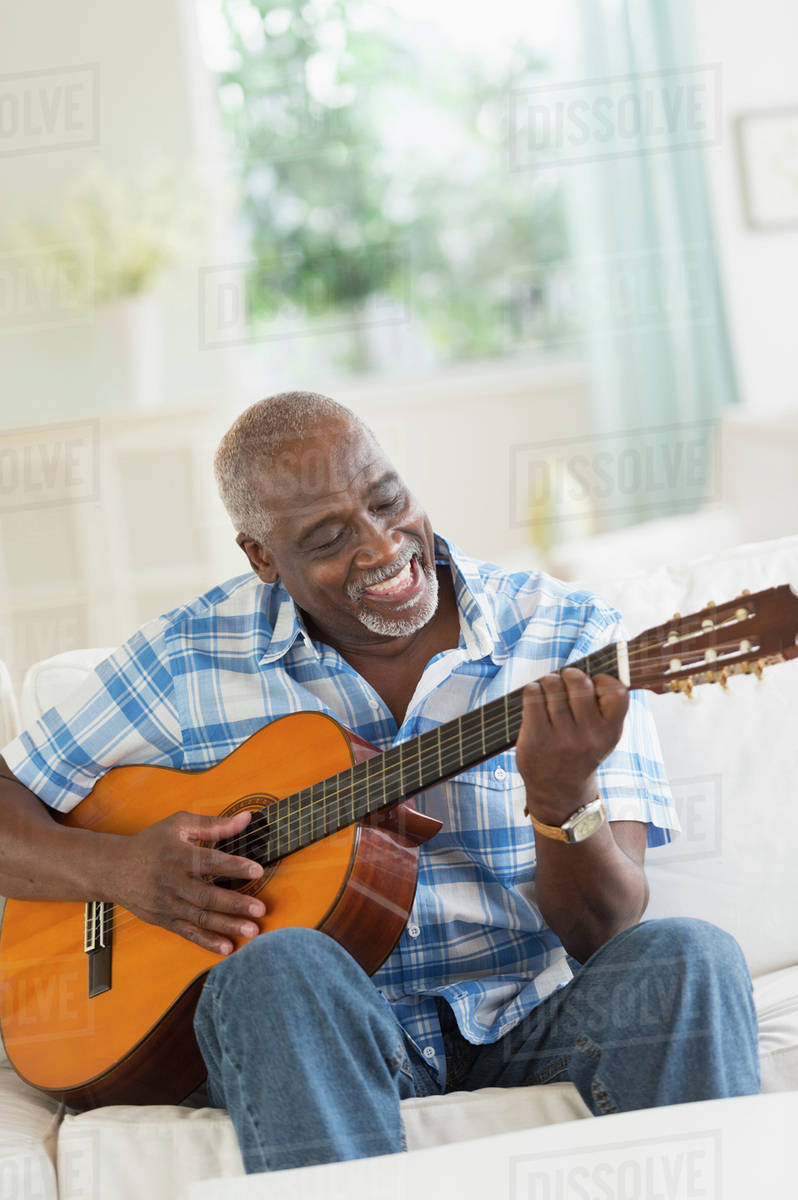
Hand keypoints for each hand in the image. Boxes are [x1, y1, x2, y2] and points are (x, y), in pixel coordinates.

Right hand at [111, 809, 265, 954]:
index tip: (257, 871)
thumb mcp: (178, 825)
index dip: (234, 867)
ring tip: (252, 931)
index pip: (210, 861)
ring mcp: (167, 904)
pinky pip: (187, 933)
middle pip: (207, 896)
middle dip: (235, 904)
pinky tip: (227, 947)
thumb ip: (213, 824)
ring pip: (200, 918)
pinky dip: (207, 941)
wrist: (113, 869)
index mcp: (178, 855)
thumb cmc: (150, 843)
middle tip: (260, 910)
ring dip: (227, 926)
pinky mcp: (163, 919)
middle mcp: (172, 882)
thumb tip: (246, 818)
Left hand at [515, 669, 628, 823]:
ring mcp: (561, 738)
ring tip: (549, 691)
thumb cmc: (581, 750)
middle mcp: (588, 736)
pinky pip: (533, 695)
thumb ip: (605, 706)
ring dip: (549, 682)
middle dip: (570, 674)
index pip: (616, 691)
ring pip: (553, 684)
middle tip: (566, 681)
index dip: (603, 680)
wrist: (559, 789)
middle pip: (580, 681)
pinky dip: (533, 690)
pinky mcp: (536, 737)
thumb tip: (601, 663)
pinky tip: (536, 698)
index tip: (593, 685)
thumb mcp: (603, 735)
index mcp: (610, 732)